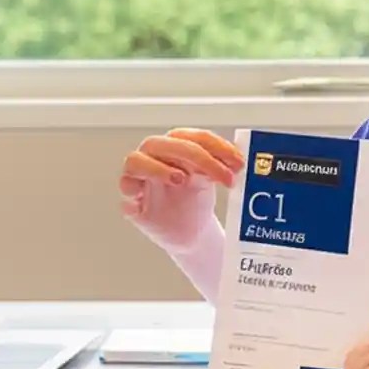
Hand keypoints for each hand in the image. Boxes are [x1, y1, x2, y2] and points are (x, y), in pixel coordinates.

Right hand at [118, 127, 244, 217]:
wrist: (190, 232)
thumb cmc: (198, 199)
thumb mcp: (213, 180)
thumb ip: (223, 167)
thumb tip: (242, 160)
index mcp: (176, 146)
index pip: (193, 137)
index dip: (216, 146)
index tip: (238, 162)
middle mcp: (154, 157)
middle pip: (164, 144)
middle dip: (196, 156)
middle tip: (221, 175)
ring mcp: (139, 179)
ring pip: (134, 161)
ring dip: (157, 168)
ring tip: (180, 179)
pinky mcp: (132, 203)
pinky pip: (125, 196)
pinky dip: (132, 197)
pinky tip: (144, 203)